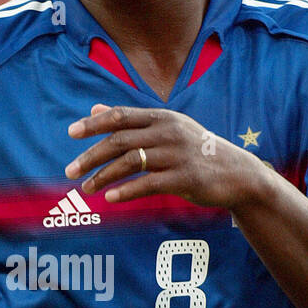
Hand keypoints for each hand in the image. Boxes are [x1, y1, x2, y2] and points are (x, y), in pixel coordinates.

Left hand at [66, 103, 266, 209]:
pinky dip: (126, 191)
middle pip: (120, 141)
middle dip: (91, 156)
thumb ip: (131, 121)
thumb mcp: (166, 129)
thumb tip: (94, 109)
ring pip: (130, 163)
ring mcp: (177, 155)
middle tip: (70, 171)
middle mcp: (168, 132)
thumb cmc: (196, 151)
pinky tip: (110, 198)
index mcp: (162, 117)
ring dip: (103, 176)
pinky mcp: (185, 178)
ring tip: (86, 188)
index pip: (120, 116)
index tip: (71, 133)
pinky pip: (149, 184)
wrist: (237, 174)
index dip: (93, 124)